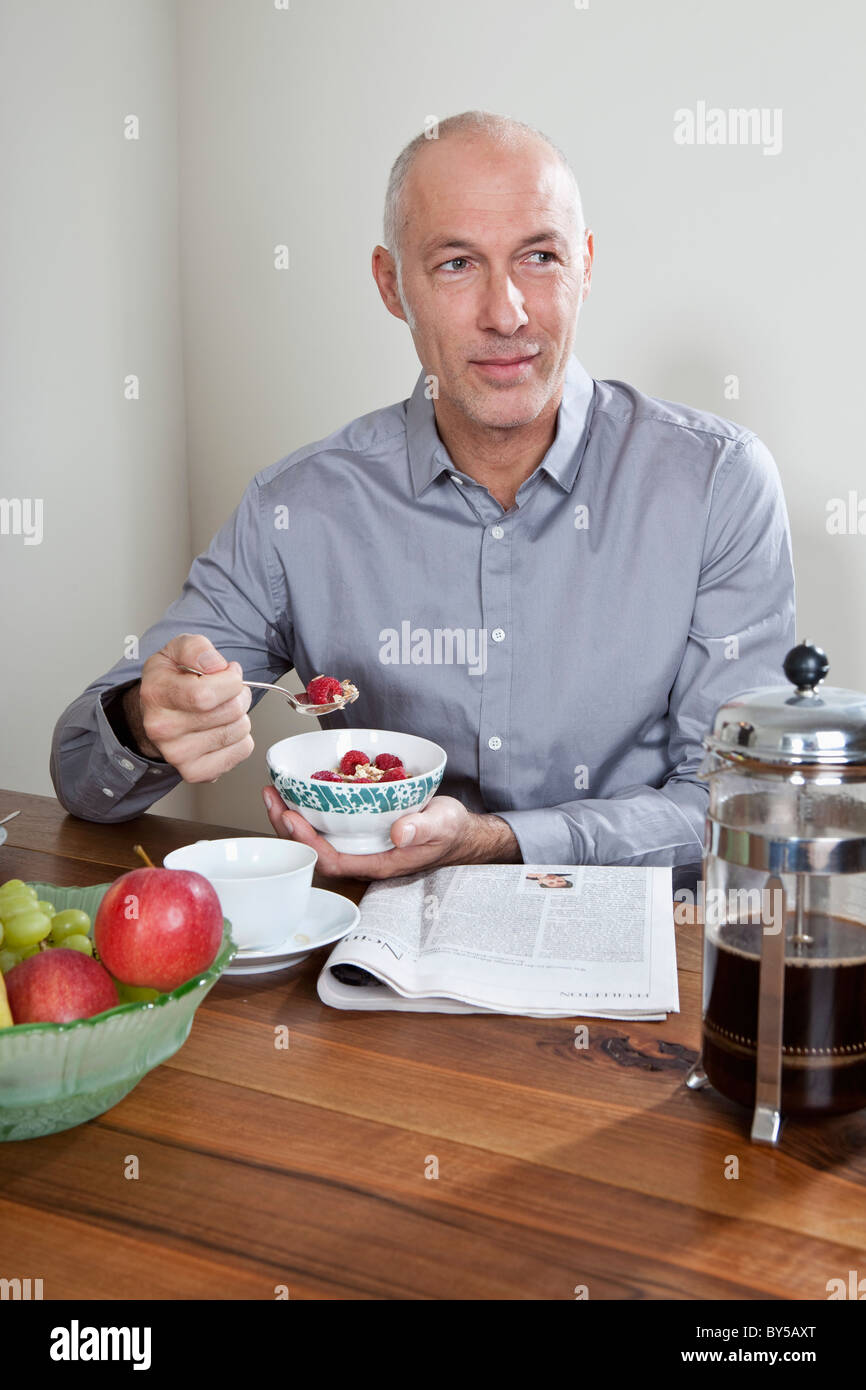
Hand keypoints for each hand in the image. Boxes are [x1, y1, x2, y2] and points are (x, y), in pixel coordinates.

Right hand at [130, 634, 253, 781]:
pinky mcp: (195, 772)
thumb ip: (196, 648)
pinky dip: (241, 738)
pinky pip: (242, 750)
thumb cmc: (170, 681)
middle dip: (239, 695)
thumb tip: (216, 666)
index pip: (205, 694)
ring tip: (222, 710)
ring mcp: (178, 754)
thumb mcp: (176, 651)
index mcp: (157, 694)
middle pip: (230, 711)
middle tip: (228, 691)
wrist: (154, 715)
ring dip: (240, 716)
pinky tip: (222, 729)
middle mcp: (163, 728)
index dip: (230, 680)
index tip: (229, 673)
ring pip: (240, 730)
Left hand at [261, 788, 520, 878]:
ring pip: (317, 838)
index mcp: (378, 862)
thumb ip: (421, 829)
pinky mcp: (360, 829)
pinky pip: (327, 824)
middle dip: (289, 828)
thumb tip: (398, 833)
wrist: (459, 830)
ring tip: (274, 792)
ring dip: (292, 818)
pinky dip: (309, 809)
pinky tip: (299, 791)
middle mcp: (363, 856)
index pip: (333, 861)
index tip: (292, 818)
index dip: (308, 844)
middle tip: (273, 798)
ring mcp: (359, 844)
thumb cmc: (451, 831)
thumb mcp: (441, 825)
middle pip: (315, 851)